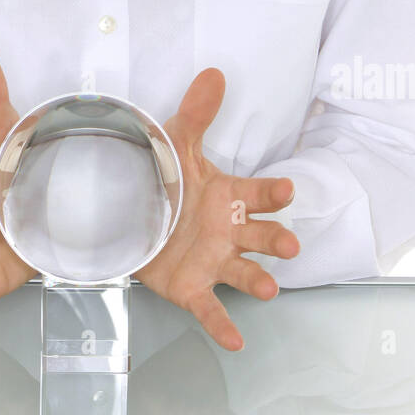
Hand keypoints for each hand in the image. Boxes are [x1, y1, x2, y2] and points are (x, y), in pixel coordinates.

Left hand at [135, 67, 299, 351]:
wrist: (125, 210)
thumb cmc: (163, 179)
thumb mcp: (177, 144)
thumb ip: (197, 113)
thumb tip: (214, 73)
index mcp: (230, 197)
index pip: (259, 195)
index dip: (272, 194)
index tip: (285, 191)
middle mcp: (228, 231)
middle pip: (262, 236)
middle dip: (276, 241)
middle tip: (288, 245)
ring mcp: (213, 261)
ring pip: (244, 272)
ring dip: (258, 280)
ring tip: (267, 288)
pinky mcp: (192, 287)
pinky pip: (210, 309)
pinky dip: (222, 325)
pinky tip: (235, 341)